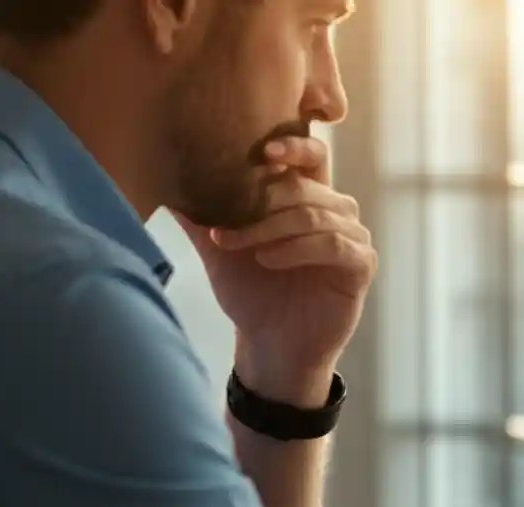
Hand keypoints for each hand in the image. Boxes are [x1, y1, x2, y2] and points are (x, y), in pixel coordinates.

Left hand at [174, 137, 375, 406]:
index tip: (264, 152)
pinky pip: (334, 244)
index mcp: (307, 196)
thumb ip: (200, 213)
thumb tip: (162, 178)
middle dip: (260, 204)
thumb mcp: (219, 248)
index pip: (311, 154)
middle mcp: (335, 210)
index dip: (295, 144)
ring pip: (315, 214)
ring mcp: (352, 236)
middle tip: (223, 227)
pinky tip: (269, 260)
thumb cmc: (250, 293)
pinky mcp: (361, 264)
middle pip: (304, 186)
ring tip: (239, 245)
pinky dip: (298, 249)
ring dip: (271, 228)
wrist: (269, 345)